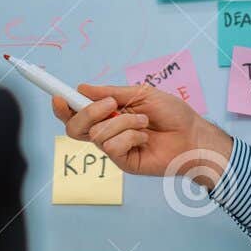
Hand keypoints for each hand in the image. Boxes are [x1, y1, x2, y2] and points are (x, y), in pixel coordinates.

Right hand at [51, 82, 232, 184]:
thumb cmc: (173, 114)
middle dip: (87, 113)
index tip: (58, 96)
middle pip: (74, 127)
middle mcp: (107, 131)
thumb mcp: (142, 94)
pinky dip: (130, 136)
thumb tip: (82, 88)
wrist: (193, 135)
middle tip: (110, 105)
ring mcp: (114, 148)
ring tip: (144, 122)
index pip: (77, 112)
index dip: (63, 106)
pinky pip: (112, 146)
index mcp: (108, 114)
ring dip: (123, 122)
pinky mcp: (123, 162)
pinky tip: (145, 138)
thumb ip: (111, 93)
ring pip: (95, 135)